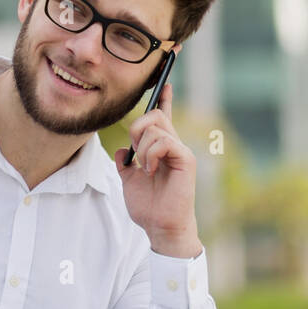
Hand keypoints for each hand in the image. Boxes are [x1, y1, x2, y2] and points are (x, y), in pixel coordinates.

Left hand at [115, 81, 201, 257]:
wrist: (160, 226)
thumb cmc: (148, 207)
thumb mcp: (129, 180)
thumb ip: (126, 162)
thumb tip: (122, 150)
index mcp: (161, 148)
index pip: (163, 117)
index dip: (164, 99)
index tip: (165, 82)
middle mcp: (173, 145)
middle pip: (154, 115)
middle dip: (137, 129)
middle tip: (136, 154)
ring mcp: (180, 151)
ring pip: (155, 127)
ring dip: (142, 148)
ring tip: (145, 169)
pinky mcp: (185, 158)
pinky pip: (163, 142)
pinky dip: (150, 155)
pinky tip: (151, 171)